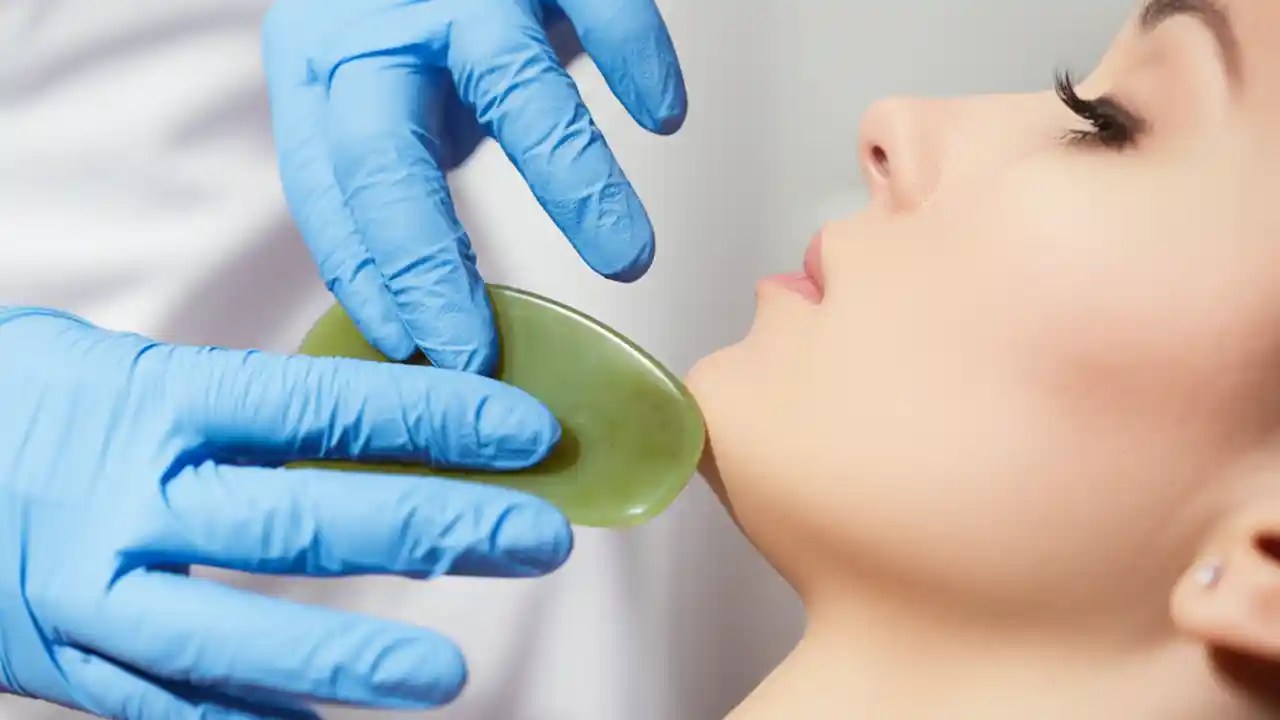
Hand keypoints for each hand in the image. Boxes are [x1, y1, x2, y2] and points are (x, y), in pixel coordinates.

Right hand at [0, 307, 571, 718]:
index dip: (434, 419)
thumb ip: (222, 396)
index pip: (324, 408)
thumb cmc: (14, 406)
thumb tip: (353, 413)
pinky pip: (170, 706)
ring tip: (452, 675)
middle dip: (435, 528)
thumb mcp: (106, 365)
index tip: (525, 429)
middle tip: (540, 536)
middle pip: (306, 518)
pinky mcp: (69, 663)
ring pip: (238, 635)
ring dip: (353, 657)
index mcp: (156, 403)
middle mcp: (133, 500)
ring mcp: (97, 594)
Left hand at [262, 0, 687, 372]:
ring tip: (626, 257)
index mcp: (321, 65)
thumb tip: (406, 309)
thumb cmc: (421, 13)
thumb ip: (386, 173)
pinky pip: (604, 6)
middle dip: (427, 267)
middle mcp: (376, 23)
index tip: (417, 350)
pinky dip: (637, 64)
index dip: (371, 280)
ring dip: (574, 185)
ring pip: (511, 88)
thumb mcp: (381, 90)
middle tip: (473, 348)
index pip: (329, 192)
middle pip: (382, 155)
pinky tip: (662, 115)